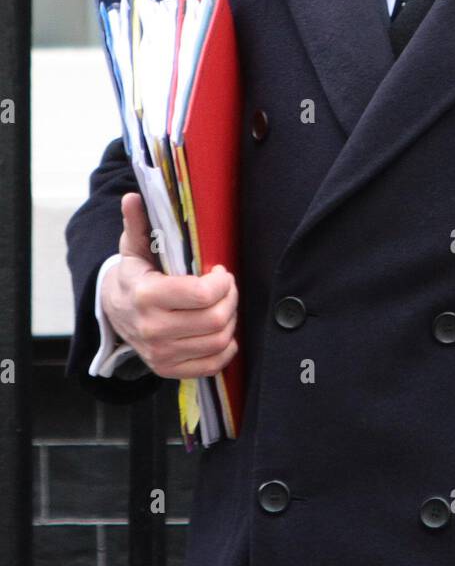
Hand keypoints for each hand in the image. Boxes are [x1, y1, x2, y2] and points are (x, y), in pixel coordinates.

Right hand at [100, 192, 238, 379]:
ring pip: (218, 342)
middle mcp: (152, 330)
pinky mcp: (167, 369)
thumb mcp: (134, 247)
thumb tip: (133, 196)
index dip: (221, 281)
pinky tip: (220, 329)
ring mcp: (160, 354)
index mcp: (145, 295)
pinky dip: (225, 348)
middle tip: (226, 286)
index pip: (201, 294)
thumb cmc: (133, 275)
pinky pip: (211, 365)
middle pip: (215, 319)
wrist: (113, 313)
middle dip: (230, 298)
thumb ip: (138, 222)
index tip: (219, 271)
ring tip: (222, 304)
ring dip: (230, 320)